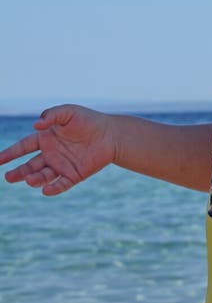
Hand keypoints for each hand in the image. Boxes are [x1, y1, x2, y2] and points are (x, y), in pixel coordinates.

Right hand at [0, 104, 114, 195]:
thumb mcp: (69, 112)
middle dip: (18, 172)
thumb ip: (52, 115)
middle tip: (8, 178)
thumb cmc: (88, 120)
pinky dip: (53, 188)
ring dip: (34, 179)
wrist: (111, 134)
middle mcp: (50, 154)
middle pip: (29, 165)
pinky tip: (47, 189)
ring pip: (42, 176)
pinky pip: (60, 184)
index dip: (10, 153)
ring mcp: (61, 166)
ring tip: (29, 180)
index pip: (23, 146)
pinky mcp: (73, 175)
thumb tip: (36, 125)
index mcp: (46, 138)